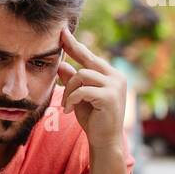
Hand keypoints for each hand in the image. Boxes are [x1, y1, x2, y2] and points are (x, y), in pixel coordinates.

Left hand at [57, 28, 126, 151]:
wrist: (104, 141)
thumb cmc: (93, 119)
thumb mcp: (79, 97)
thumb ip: (72, 81)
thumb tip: (60, 65)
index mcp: (110, 75)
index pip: (90, 56)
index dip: (76, 45)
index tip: (63, 33)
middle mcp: (116, 76)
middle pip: (87, 59)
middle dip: (71, 51)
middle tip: (58, 40)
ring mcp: (115, 85)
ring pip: (81, 75)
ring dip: (69, 90)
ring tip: (66, 104)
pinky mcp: (110, 96)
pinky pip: (82, 90)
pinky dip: (71, 99)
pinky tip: (69, 110)